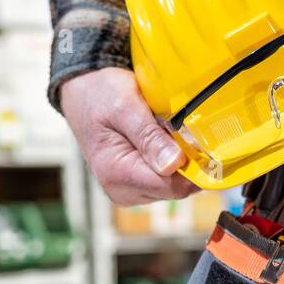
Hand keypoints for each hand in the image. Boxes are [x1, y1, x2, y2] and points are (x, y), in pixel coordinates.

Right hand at [60, 67, 198, 205]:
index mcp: (116, 173)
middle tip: (176, 127)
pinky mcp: (133, 185)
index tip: (200, 139)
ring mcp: (127, 190)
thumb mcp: (126, 107)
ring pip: (173, 185)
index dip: (194, 164)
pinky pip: (164, 180)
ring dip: (178, 159)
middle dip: (185, 160)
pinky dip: (170, 160)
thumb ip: (149, 136)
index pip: (173, 186)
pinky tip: (160, 141)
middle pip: (175, 188)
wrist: (83, 94)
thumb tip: (174, 164)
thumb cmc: (100, 95)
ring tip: (163, 132)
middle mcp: (120, 189)